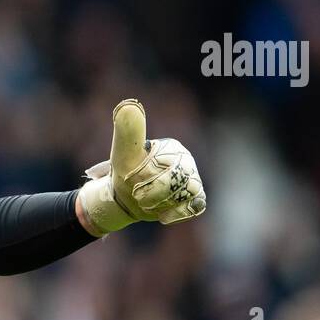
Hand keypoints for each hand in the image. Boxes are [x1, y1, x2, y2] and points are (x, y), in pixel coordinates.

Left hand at [78, 98, 205, 234]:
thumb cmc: (124, 172)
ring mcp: (193, 180)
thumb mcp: (123, 153)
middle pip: (182, 184)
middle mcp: (187, 162)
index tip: (134, 184)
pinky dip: (178, 213)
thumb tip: (130, 105)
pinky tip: (163, 214)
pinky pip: (196, 207)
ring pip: (188, 196)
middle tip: (138, 197)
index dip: (153, 182)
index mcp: (173, 149)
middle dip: (156, 195)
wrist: (124, 197)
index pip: (174, 169)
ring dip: (163, 205)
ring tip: (147, 203)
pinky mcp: (194, 197)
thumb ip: (128, 133)